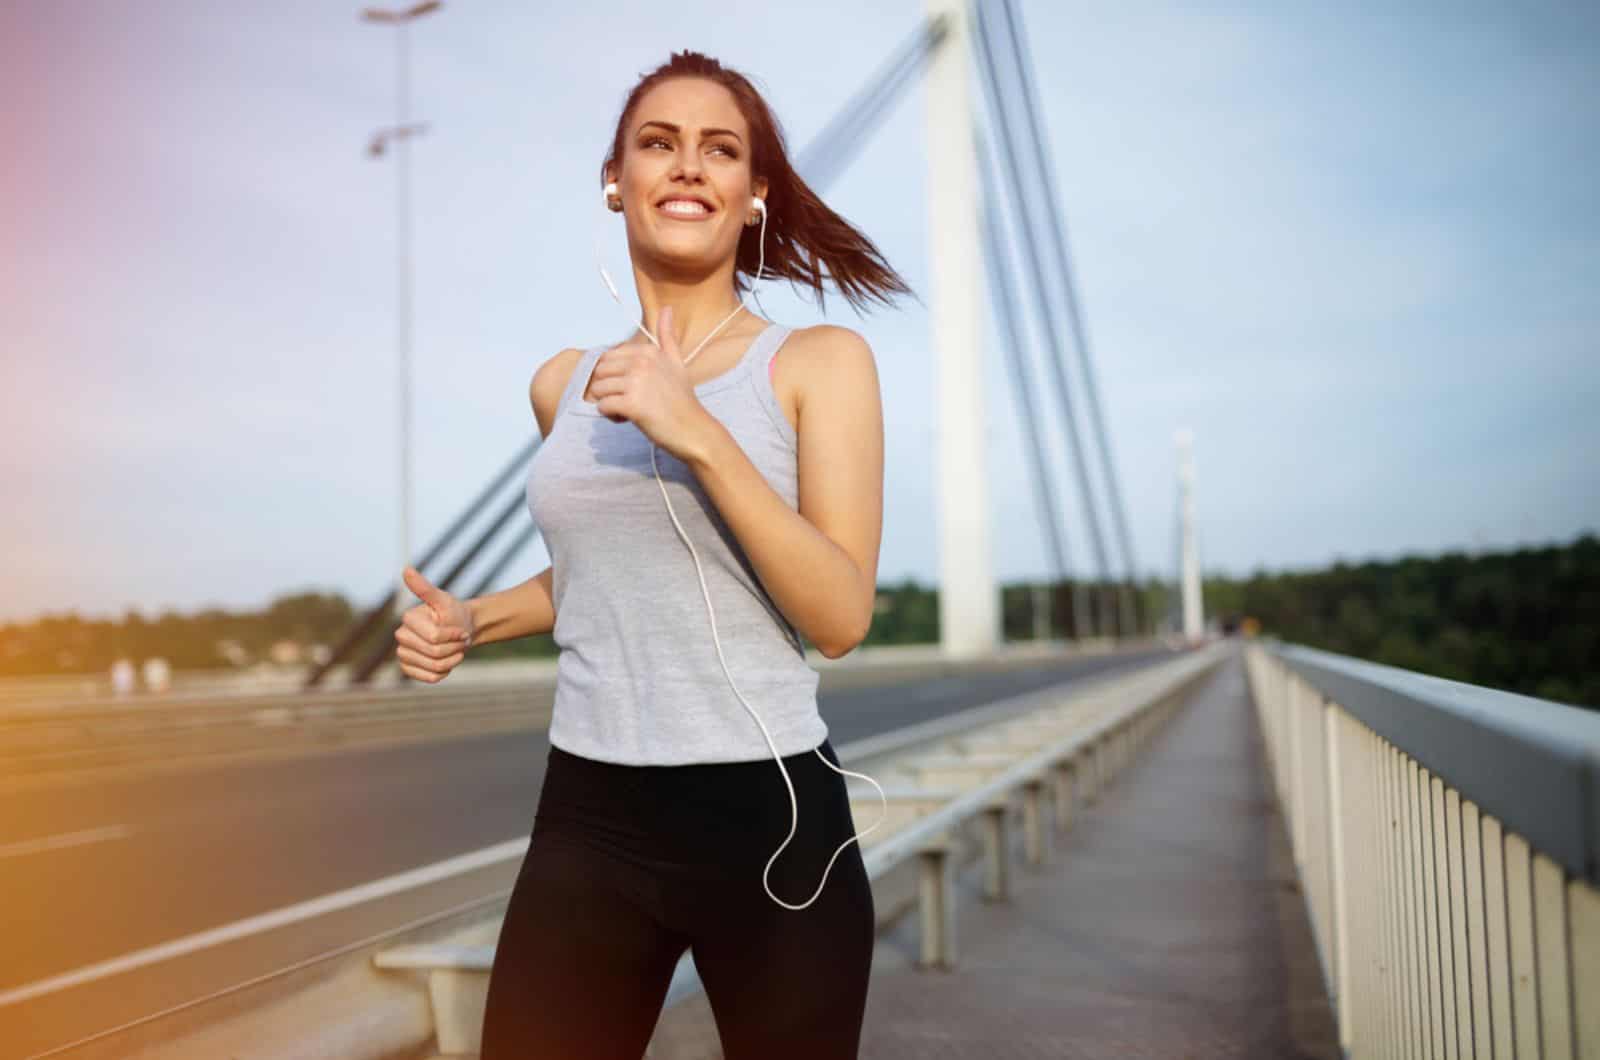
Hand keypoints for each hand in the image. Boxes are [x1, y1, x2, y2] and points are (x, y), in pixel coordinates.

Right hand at [394, 566, 474, 683]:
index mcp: (408, 619)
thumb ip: (425, 588)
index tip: (460, 629)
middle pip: (435, 653)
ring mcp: (403, 654)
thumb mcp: (443, 600)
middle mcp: (401, 637)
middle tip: (460, 639)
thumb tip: (406, 569)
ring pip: (435, 667)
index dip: (453, 635)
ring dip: (452, 659)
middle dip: (455, 648)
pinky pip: (431, 678)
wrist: (461, 629)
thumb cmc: (453, 613)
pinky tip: (447, 660)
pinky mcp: (409, 669)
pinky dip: (445, 671)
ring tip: (455, 649)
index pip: (434, 637)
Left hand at [588, 304, 714, 463]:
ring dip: (608, 403)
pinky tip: (628, 419)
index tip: (635, 388)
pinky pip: (603, 407)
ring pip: (598, 390)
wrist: (693, 429)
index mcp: (647, 351)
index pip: (608, 358)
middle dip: (608, 389)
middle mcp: (641, 362)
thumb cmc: (682, 399)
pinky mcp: (632, 404)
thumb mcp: (676, 362)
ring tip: (629, 410)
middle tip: (630, 400)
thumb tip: (667, 308)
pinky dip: (611, 416)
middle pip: (600, 373)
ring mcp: (636, 382)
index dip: (616, 376)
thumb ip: (667, 336)